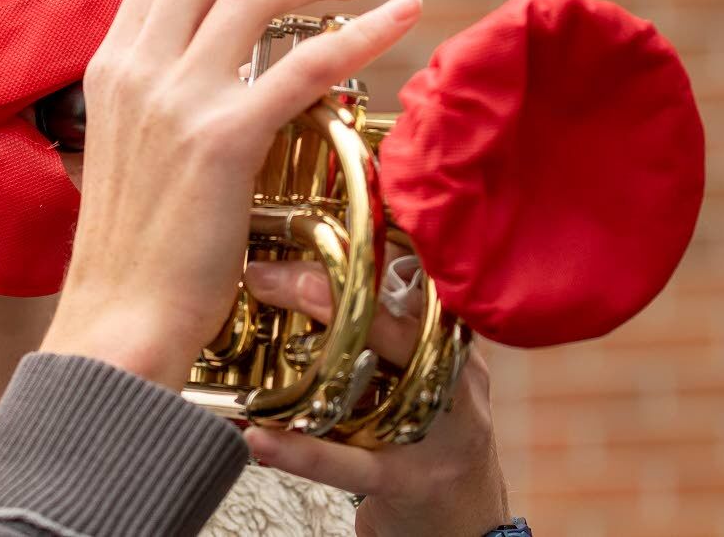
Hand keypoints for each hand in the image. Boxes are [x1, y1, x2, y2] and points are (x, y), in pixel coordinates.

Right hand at [41, 0, 422, 390]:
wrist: (119, 324)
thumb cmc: (130, 256)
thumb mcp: (126, 157)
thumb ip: (156, 107)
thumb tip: (206, 85)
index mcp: (109, 70)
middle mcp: (137, 70)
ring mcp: (178, 99)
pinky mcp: (225, 138)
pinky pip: (307, 62)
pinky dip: (363, 30)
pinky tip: (401, 15)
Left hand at [242, 260, 510, 536]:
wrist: (466, 521)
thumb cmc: (427, 429)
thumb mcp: (420, 364)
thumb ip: (384, 316)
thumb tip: (314, 257)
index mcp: (450, 337)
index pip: (416, 277)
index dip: (367, 246)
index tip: (312, 217)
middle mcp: (453, 376)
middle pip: (399, 323)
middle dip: (333, 293)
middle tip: (267, 273)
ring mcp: (437, 431)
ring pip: (383, 388)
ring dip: (319, 362)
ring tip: (269, 337)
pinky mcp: (412, 481)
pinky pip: (354, 465)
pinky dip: (302, 452)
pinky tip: (258, 438)